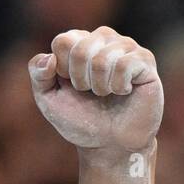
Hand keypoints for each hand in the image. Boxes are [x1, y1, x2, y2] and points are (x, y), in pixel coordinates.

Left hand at [30, 27, 162, 154]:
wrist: (110, 145)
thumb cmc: (81, 120)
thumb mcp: (49, 100)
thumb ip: (39, 76)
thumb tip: (49, 58)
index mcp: (80, 42)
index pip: (63, 41)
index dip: (62, 70)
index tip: (71, 86)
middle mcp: (104, 39)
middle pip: (81, 49)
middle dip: (80, 81)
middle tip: (90, 93)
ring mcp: (126, 47)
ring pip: (102, 59)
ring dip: (99, 87)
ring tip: (106, 94)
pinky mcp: (145, 60)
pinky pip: (125, 65)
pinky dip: (118, 87)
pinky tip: (124, 92)